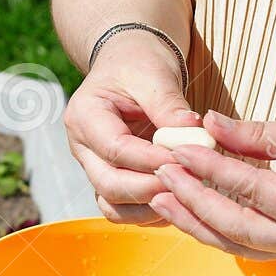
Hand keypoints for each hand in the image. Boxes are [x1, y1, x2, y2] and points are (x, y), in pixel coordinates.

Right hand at [63, 32, 201, 224]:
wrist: (128, 63)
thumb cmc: (139, 63)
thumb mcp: (155, 74)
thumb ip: (170, 105)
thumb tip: (194, 134)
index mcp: (84, 116)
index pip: (116, 149)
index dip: (152, 160)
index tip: (187, 160)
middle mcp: (81, 147)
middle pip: (109, 184)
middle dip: (151, 189)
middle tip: (190, 182)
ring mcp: (93, 166)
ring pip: (112, 205)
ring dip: (149, 208)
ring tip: (184, 195)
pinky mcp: (109, 179)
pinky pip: (123, 209)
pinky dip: (148, 212)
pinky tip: (177, 199)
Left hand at [149, 111, 275, 259]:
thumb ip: (257, 136)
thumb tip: (207, 125)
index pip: (250, 190)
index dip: (210, 168)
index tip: (178, 148)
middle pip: (235, 227)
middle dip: (192, 202)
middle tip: (159, 176)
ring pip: (235, 243)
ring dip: (195, 221)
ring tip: (160, 198)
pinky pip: (247, 243)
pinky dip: (216, 227)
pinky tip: (188, 210)